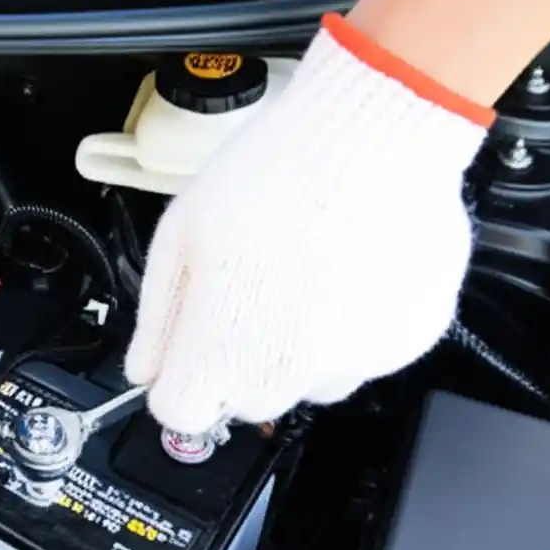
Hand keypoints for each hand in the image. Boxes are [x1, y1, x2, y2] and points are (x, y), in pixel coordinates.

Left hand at [125, 15, 491, 433]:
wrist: (374, 138)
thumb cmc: (270, 176)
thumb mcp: (181, 236)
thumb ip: (157, 317)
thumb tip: (144, 370)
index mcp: (223, 353)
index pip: (181, 411)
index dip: (178, 376)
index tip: (188, 347)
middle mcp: (289, 375)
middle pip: (247, 399)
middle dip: (240, 358)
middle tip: (252, 287)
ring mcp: (354, 365)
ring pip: (311, 380)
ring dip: (300, 347)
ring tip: (307, 272)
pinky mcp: (406, 345)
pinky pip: (366, 352)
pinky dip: (355, 324)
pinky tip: (350, 268)